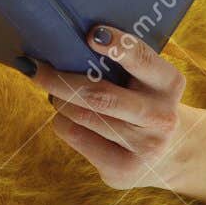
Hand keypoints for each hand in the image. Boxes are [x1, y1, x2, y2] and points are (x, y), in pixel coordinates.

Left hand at [32, 24, 200, 190]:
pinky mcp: (122, 170)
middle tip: (35, 67)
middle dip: (60, 79)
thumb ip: (119, 64)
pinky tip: (69, 117)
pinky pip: (75, 135)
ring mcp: (144, 148)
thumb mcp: (146, 80)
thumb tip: (63, 47)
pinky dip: (63, 121)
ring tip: (57, 94)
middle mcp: (161, 117)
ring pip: (81, 116)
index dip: (118, 45)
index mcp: (169, 84)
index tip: (92, 34)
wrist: (170, 153)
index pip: (142, 59)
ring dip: (60, 100)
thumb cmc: (144, 101)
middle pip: (99, 95)